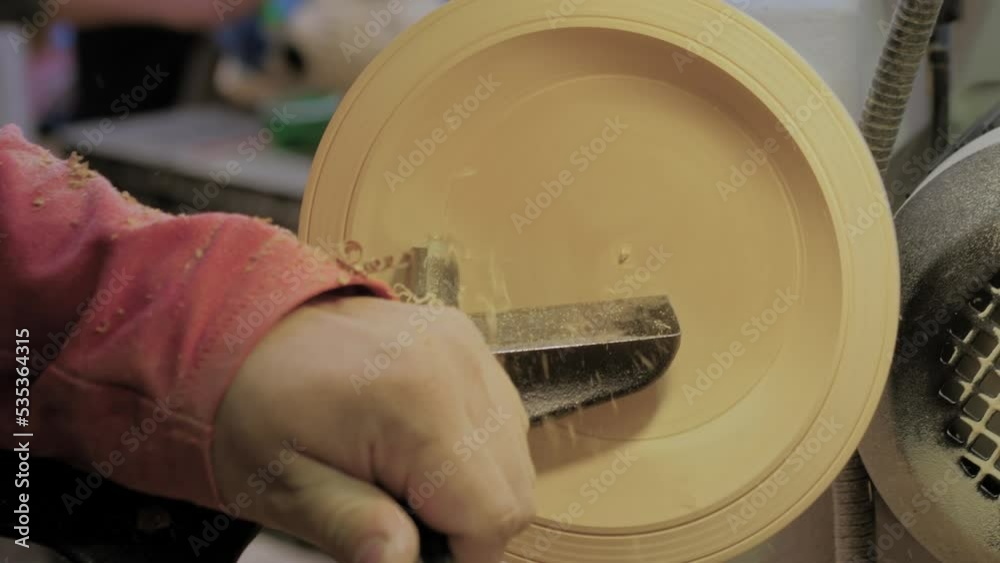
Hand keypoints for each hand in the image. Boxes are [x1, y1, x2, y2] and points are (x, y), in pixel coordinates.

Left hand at [212, 296, 536, 562]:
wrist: (239, 329)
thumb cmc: (253, 409)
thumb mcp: (286, 487)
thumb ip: (353, 529)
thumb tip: (402, 562)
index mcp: (416, 403)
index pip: (495, 512)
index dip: (463, 554)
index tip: (415, 552)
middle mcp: (455, 364)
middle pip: (514, 484)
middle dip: (468, 520)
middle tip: (403, 519)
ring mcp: (463, 345)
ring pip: (513, 449)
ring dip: (473, 482)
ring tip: (407, 479)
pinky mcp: (462, 338)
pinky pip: (498, 410)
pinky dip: (471, 444)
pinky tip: (420, 446)